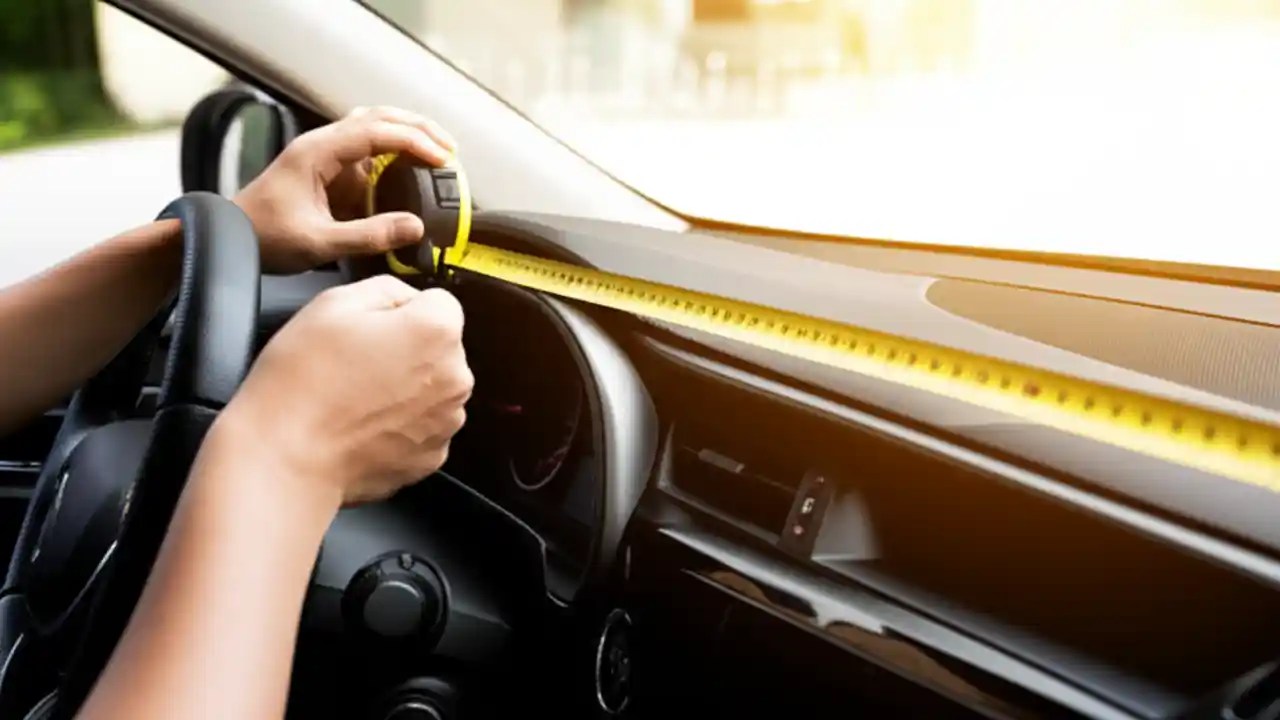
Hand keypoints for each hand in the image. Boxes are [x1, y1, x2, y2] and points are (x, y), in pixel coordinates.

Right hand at [214, 275, 472, 506]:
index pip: (439, 304)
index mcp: (438, 331)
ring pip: (434, 389)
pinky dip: (403, 425)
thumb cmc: (304, 376)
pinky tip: (365, 427)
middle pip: (441, 349)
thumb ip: (387, 289)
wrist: (286, 457)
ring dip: (409, 388)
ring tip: (359, 399)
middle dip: (410, 350)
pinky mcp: (432, 456)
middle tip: (358, 365)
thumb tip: (410, 301)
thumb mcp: (334, 302)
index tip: (370, 330)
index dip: (402, 311)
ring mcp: (448, 421)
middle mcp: (457, 376)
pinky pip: (424, 427)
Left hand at [233, 106, 455, 273]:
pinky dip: (395, 154)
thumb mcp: (319, 243)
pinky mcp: (330, 172)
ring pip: (374, 128)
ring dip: (408, 135)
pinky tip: (412, 170)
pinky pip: (369, 152)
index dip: (415, 141)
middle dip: (419, 128)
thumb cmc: (262, 236)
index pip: (377, 131)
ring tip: (438, 152)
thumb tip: (414, 227)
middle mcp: (323, 145)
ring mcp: (326, 155)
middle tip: (450, 149)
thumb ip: (368, 236)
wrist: (229, 238)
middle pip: (379, 117)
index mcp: (317, 151)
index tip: (443, 158)